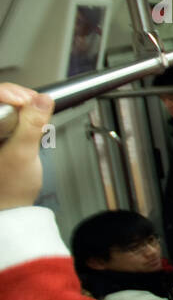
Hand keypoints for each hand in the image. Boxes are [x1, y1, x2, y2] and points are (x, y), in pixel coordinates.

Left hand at [0, 84, 54, 210]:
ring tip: (36, 124)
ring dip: (25, 110)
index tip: (31, 102)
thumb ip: (33, 124)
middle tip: (39, 111)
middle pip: (3, 99)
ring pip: (8, 107)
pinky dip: (24, 118)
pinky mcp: (2, 134)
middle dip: (23, 101)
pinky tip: (30, 128)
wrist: (11, 205)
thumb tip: (43, 100)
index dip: (13, 94)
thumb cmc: (9, 187)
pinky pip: (12, 117)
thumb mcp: (24, 153)